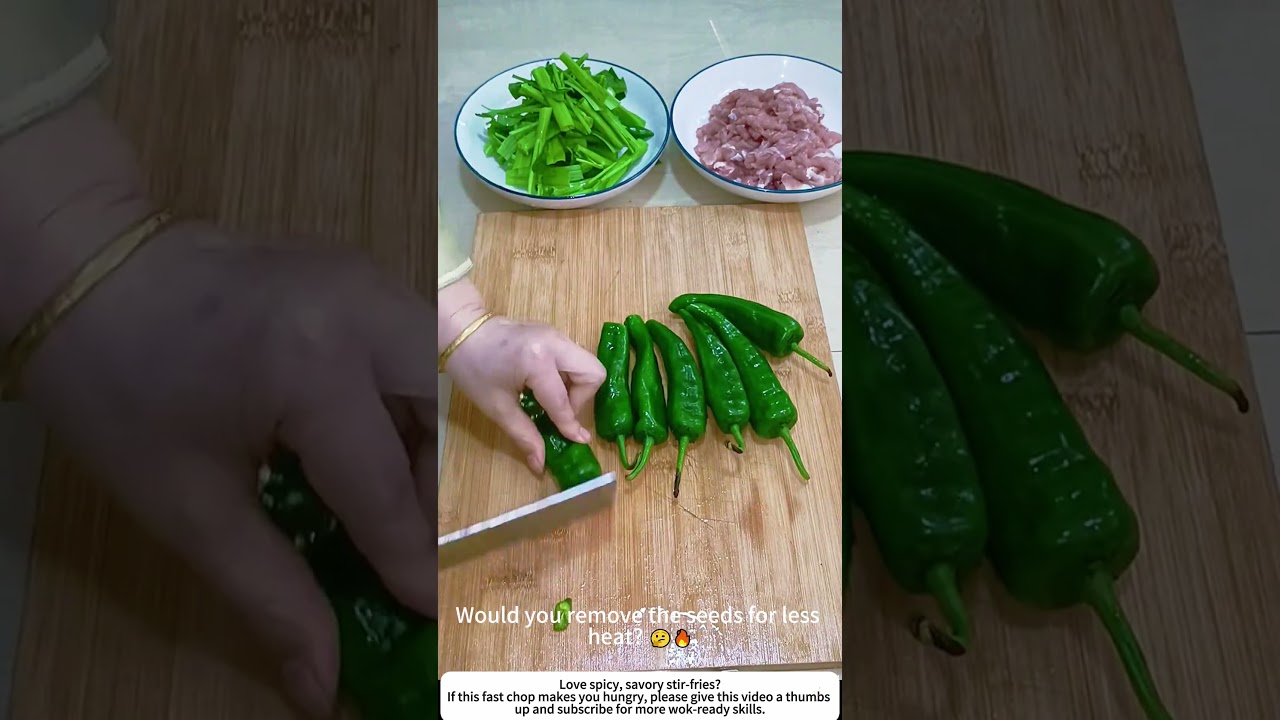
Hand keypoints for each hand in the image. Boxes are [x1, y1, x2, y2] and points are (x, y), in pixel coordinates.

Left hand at [16, 222, 438, 716]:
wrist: (87, 267)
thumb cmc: (121, 390)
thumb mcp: (185, 503)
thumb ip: (271, 592)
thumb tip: (320, 686)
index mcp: (312, 363)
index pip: (385, 486)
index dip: (411, 561)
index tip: (437, 618)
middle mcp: (364, 310)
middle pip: (450, 417)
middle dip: (445, 491)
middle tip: (417, 548)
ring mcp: (371, 282)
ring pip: (446, 379)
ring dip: (438, 448)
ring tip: (399, 505)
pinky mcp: (366, 277)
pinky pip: (420, 352)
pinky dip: (417, 408)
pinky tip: (380, 448)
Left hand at [439, 280, 605, 471]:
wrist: (462, 332)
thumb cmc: (474, 369)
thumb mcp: (497, 407)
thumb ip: (525, 435)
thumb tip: (540, 465)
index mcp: (537, 360)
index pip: (563, 400)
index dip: (570, 425)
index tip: (578, 441)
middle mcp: (555, 342)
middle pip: (593, 373)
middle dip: (582, 398)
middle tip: (560, 411)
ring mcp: (556, 335)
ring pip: (586, 364)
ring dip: (576, 387)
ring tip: (551, 399)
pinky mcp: (554, 334)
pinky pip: (574, 358)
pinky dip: (568, 376)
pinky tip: (545, 386)